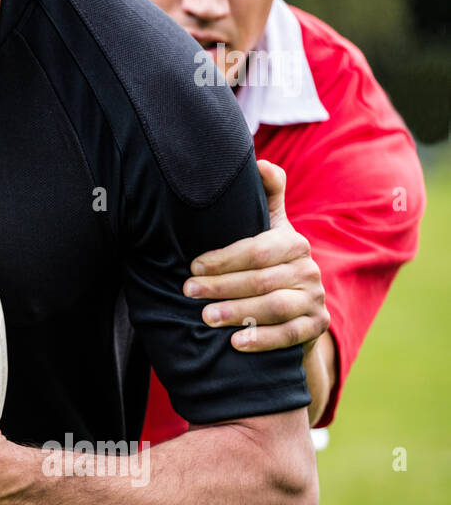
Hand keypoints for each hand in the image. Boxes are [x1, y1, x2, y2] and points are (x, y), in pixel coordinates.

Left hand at [184, 160, 328, 352]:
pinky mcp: (316, 327)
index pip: (257, 250)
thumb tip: (258, 162)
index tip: (192, 265)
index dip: (223, 258)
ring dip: (238, 312)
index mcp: (293, 242)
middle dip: (221, 285)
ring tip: (206, 317)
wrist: (296, 305)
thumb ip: (265, 195)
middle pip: (262, 279)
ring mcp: (315, 299)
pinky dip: (263, 339)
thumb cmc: (268, 259)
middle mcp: (308, 269)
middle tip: (188, 291)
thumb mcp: (268, 227)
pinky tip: (235, 343)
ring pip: (275, 306)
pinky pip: (290, 335)